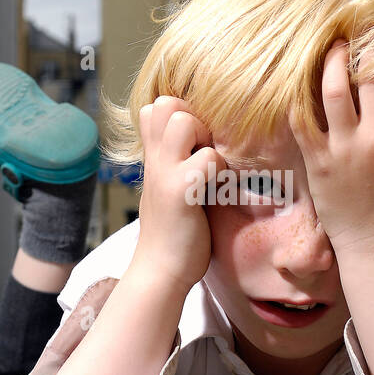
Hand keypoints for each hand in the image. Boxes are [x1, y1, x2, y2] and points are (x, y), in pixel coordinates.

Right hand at [131, 96, 223, 292]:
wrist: (160, 271)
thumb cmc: (174, 231)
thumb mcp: (168, 187)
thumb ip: (177, 161)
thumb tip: (205, 141)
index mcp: (153, 156)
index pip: (156, 105)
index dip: (181, 114)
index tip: (195, 147)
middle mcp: (154, 159)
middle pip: (168, 103)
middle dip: (195, 121)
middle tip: (204, 155)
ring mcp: (164, 173)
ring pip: (184, 120)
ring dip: (206, 141)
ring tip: (210, 171)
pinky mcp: (180, 192)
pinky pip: (208, 159)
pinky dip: (220, 172)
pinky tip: (216, 193)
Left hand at [289, 42, 373, 255]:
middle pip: (371, 76)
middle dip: (369, 51)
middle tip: (364, 41)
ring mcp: (344, 147)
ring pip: (334, 89)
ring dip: (332, 62)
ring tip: (333, 48)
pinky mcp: (318, 160)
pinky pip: (302, 121)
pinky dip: (299, 98)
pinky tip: (302, 82)